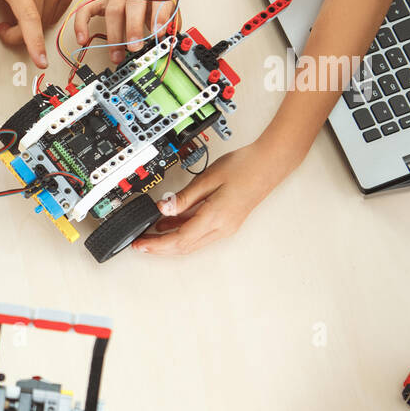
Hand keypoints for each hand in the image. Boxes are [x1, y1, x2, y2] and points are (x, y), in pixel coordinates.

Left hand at [0, 0, 74, 68]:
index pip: (28, 17)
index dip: (33, 42)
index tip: (40, 60)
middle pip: (33, 26)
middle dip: (17, 34)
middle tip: (4, 24)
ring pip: (45, 23)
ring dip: (31, 25)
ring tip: (20, 6)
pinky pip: (56, 14)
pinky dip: (44, 15)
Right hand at [72, 0, 177, 65]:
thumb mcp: (170, 2)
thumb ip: (172, 20)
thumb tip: (172, 39)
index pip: (159, 3)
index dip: (159, 18)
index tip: (159, 33)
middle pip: (132, 7)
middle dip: (133, 28)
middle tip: (135, 48)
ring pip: (112, 12)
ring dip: (114, 35)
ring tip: (117, 55)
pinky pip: (86, 9)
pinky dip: (81, 24)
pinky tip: (83, 39)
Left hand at [132, 142, 292, 254]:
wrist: (270, 163)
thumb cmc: (245, 166)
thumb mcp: (208, 178)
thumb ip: (184, 196)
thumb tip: (163, 209)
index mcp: (216, 217)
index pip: (180, 239)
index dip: (157, 245)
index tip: (140, 244)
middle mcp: (222, 227)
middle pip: (184, 247)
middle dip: (159, 248)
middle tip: (140, 244)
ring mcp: (226, 227)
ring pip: (192, 243)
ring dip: (170, 241)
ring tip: (150, 235)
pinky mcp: (227, 222)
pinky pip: (200, 233)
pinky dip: (182, 231)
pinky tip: (169, 225)